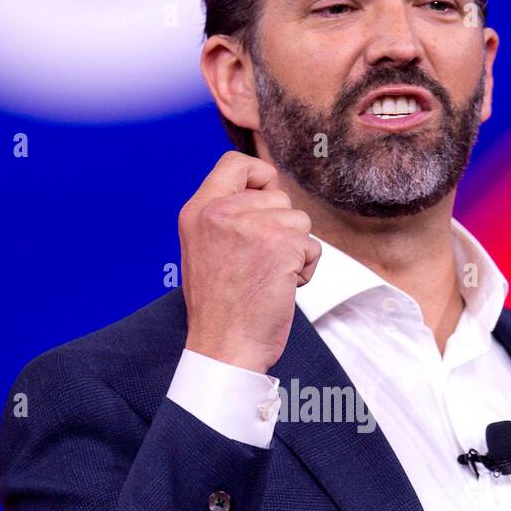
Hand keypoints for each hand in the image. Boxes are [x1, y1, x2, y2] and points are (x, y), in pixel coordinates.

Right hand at [178, 152, 320, 373]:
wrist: (223, 347)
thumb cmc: (218, 308)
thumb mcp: (203, 249)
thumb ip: (226, 216)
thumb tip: (268, 190)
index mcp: (197, 210)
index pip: (235, 162)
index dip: (260, 175)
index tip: (266, 197)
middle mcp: (221, 212)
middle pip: (278, 195)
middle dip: (282, 227)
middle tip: (260, 262)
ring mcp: (251, 226)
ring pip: (299, 220)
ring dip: (295, 251)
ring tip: (269, 277)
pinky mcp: (280, 246)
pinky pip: (313, 247)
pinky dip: (306, 270)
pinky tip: (282, 287)